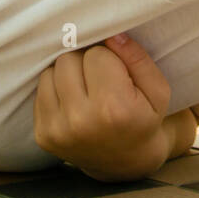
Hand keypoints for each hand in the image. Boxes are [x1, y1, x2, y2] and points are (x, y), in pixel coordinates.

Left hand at [33, 33, 195, 181]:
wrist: (126, 162)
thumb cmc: (144, 119)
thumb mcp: (158, 90)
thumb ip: (138, 58)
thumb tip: (112, 35)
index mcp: (114, 109)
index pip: (97, 54)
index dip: (110, 58)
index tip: (118, 73)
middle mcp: (81, 121)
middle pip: (69, 59)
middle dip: (85, 62)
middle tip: (101, 78)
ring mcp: (58, 130)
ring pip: (50, 71)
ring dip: (68, 74)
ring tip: (87, 89)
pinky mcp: (43, 135)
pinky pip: (40, 91)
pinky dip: (56, 90)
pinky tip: (74, 102)